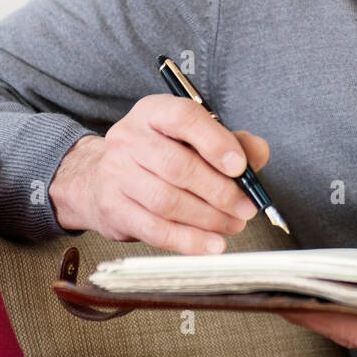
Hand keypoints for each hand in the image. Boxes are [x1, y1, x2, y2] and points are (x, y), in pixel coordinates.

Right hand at [48, 94, 269, 254]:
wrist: (98, 178)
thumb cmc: (158, 155)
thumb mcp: (191, 138)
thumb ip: (230, 141)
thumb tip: (258, 152)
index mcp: (153, 112)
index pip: (184, 118)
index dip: (215, 143)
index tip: (240, 167)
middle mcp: (129, 138)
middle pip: (178, 166)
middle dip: (219, 191)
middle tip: (246, 208)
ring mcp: (115, 173)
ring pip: (167, 201)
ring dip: (207, 218)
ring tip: (232, 225)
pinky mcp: (112, 209)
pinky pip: (155, 229)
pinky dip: (187, 241)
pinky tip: (210, 245)